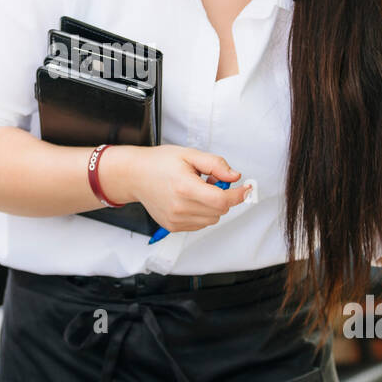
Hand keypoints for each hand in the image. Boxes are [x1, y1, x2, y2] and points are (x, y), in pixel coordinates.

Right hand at [108, 145, 251, 234]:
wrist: (134, 175)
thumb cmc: (159, 163)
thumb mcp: (189, 154)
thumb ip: (215, 164)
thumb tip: (235, 176)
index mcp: (184, 187)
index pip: (222, 200)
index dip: (239, 195)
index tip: (246, 188)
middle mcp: (180, 207)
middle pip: (220, 210)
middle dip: (223, 196)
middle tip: (209, 181)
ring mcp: (175, 220)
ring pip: (212, 219)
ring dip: (212, 206)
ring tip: (196, 190)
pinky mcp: (173, 226)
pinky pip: (200, 224)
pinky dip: (202, 213)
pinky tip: (189, 199)